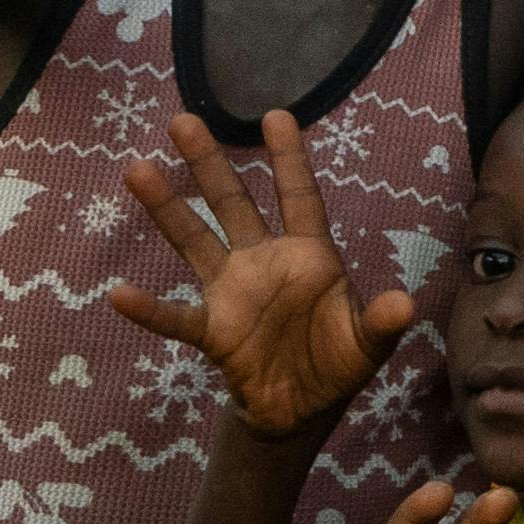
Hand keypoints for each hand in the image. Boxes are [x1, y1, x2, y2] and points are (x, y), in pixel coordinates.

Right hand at [102, 108, 413, 440]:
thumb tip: (404, 305)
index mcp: (309, 256)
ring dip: (168, 209)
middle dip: (210, 165)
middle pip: (234, 205)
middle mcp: (265, 263)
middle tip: (183, 120)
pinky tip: (119, 294)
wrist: (303, 408)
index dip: (290, 160)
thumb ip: (382, 323)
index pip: (300, 198)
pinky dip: (150, 309)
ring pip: (195, 242)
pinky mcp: (214, 331)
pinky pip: (177, 317)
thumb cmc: (338, 361)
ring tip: (137, 169)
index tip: (276, 115)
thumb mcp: (369, 343)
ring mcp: (233, 293)